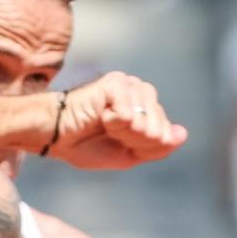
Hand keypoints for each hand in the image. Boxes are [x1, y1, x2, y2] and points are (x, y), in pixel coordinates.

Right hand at [46, 72, 187, 169]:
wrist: (54, 136)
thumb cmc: (85, 144)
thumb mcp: (130, 154)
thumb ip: (158, 146)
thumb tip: (182, 134)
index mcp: (146, 107)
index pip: (166, 134)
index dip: (142, 147)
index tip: (117, 142)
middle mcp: (141, 93)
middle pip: (159, 130)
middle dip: (134, 141)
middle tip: (108, 133)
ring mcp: (130, 85)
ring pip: (146, 123)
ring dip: (124, 133)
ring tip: (103, 124)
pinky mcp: (116, 83)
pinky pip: (129, 115)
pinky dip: (113, 124)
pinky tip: (99, 117)